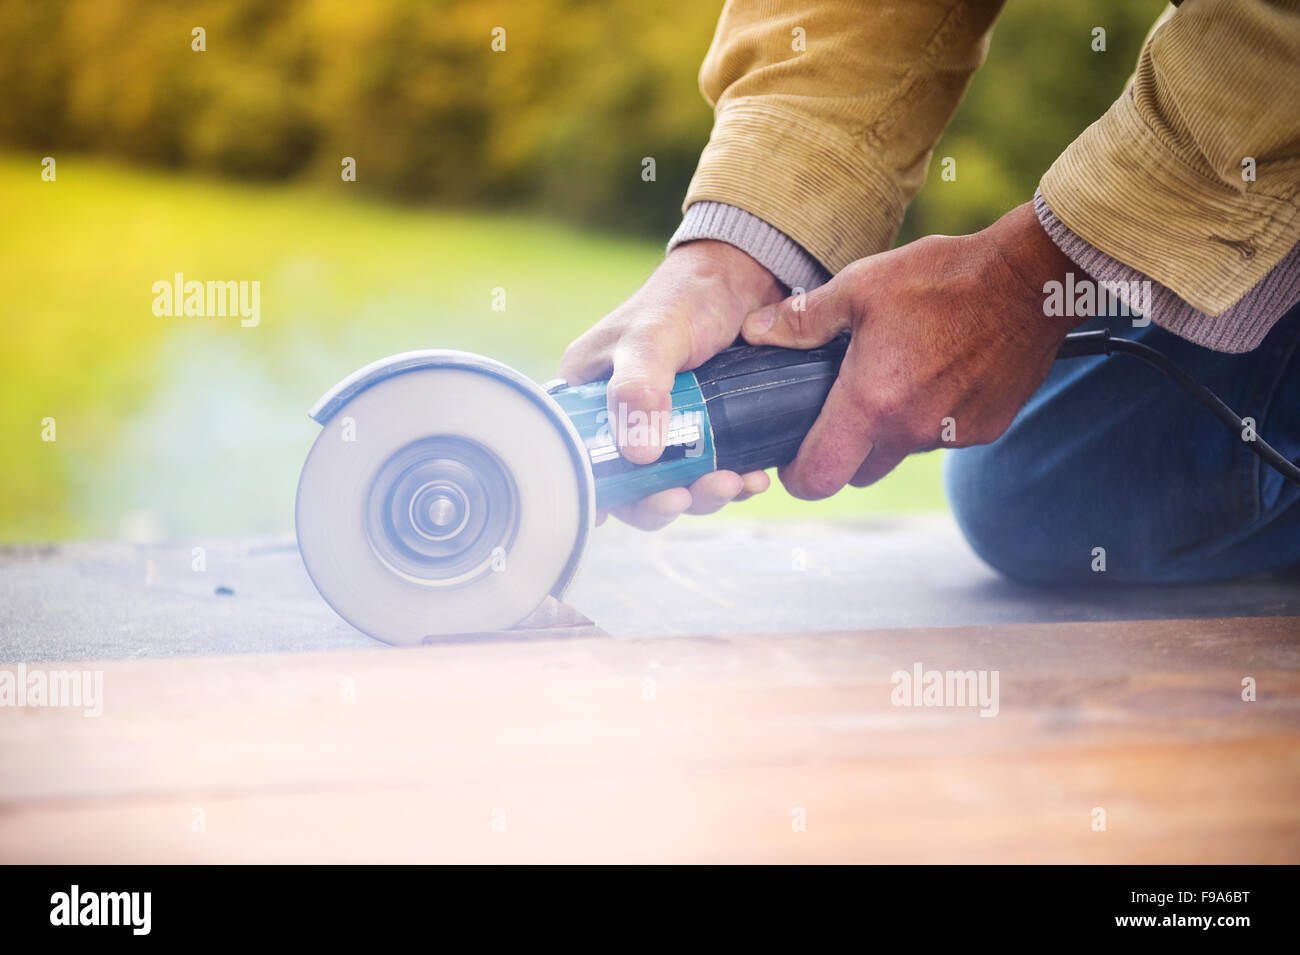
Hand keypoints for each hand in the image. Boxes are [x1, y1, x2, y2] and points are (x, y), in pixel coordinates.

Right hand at [558, 240, 785, 528]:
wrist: (745, 281)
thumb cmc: (685, 297)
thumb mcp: (654, 337)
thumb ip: (639, 388)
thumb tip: (639, 455)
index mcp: (588, 395)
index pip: (582, 459)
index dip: (598, 492)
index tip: (619, 511)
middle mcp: (623, 418)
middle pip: (631, 484)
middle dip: (660, 500)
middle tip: (686, 497)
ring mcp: (667, 429)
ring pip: (676, 484)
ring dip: (702, 494)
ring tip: (731, 483)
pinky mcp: (708, 434)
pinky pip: (713, 473)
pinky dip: (733, 482)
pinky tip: (752, 478)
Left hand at [740, 201, 1080, 497]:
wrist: (1029, 281)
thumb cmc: (943, 279)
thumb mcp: (860, 287)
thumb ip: (803, 319)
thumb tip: (755, 332)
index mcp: (869, 403)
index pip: (818, 477)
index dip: (798, 476)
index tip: (792, 459)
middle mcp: (909, 431)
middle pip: (858, 472)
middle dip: (842, 452)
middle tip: (840, 410)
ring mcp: (951, 435)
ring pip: (900, 454)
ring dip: (889, 432)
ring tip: (894, 378)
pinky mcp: (984, 430)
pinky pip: (941, 439)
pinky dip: (930, 419)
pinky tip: (936, 375)